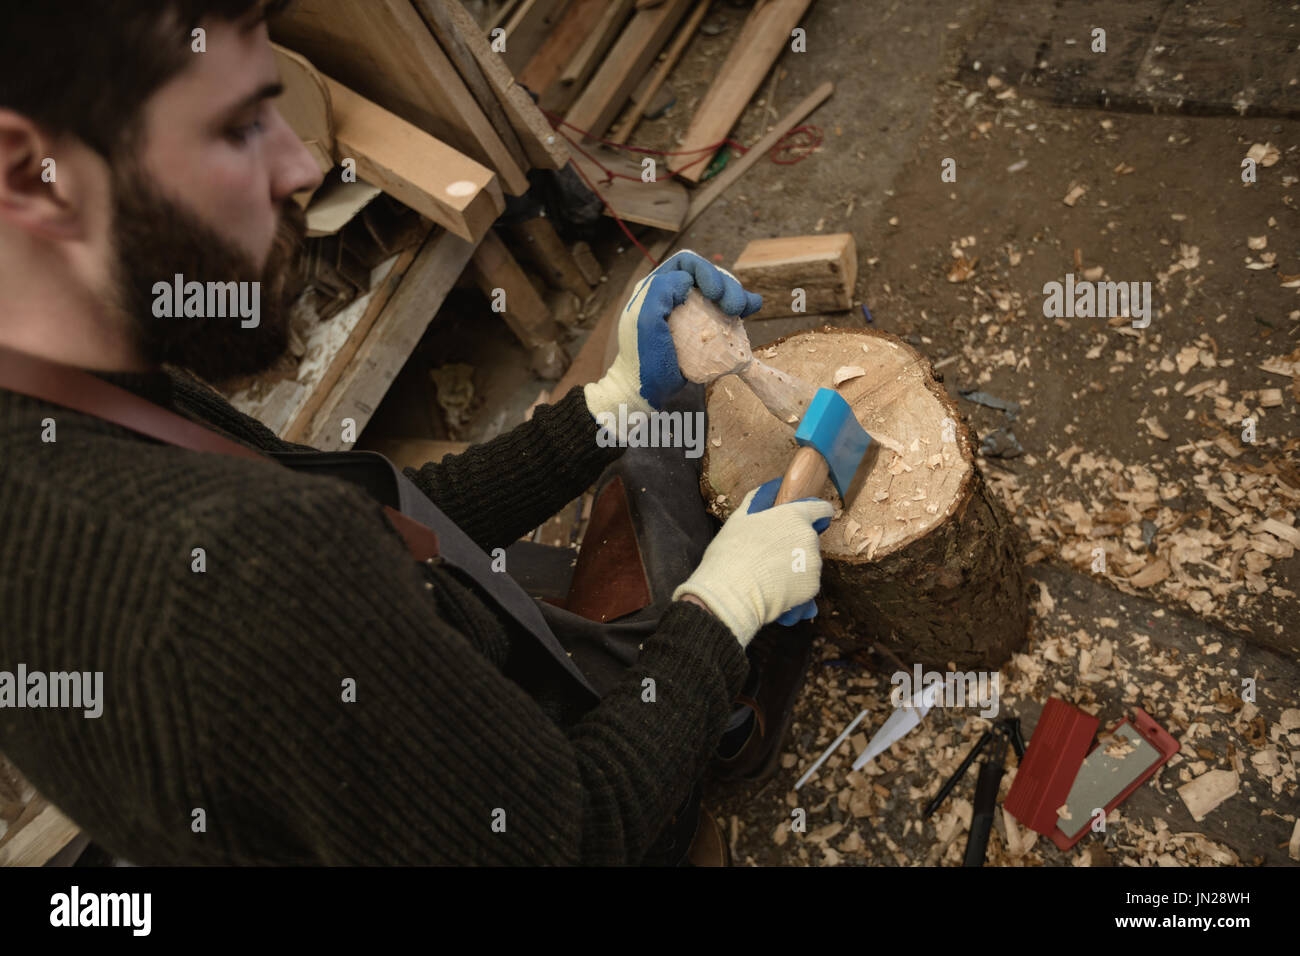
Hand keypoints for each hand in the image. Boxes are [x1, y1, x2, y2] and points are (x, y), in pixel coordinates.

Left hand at [584, 250, 761, 429]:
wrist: (646, 392)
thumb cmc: (643, 360)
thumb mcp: (645, 322)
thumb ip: (660, 292)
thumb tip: (687, 280)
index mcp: (656, 288)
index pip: (686, 264)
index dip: (705, 270)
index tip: (715, 293)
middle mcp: (673, 295)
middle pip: (707, 277)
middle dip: (727, 285)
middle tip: (736, 307)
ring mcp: (688, 313)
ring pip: (718, 292)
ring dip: (736, 295)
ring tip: (746, 309)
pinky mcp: (700, 329)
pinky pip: (723, 311)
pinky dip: (740, 308)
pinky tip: (752, 310)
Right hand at [672, 478, 833, 646]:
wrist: (731, 594)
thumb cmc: (730, 554)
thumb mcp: (739, 518)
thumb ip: (759, 500)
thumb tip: (773, 487)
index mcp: (794, 516)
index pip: (821, 509)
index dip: (818, 513)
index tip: (816, 519)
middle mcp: (809, 537)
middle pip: (809, 539)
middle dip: (796, 546)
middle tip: (770, 556)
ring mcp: (813, 564)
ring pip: (808, 563)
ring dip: (795, 568)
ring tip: (769, 577)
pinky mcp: (812, 587)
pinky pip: (806, 585)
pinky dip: (795, 588)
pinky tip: (774, 591)